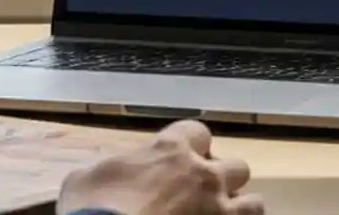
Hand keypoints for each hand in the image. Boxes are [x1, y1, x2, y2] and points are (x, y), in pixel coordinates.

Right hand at [58, 120, 262, 214]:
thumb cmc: (90, 209)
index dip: (192, 145)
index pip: (197, 132)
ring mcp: (218, 209)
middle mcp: (203, 175)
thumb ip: (110, 170)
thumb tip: (107, 176)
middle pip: (236, 166)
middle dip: (223, 180)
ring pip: (253, 203)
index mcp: (170, 150)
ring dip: (240, 209)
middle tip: (203, 195)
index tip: (181, 158)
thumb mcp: (84, 179)